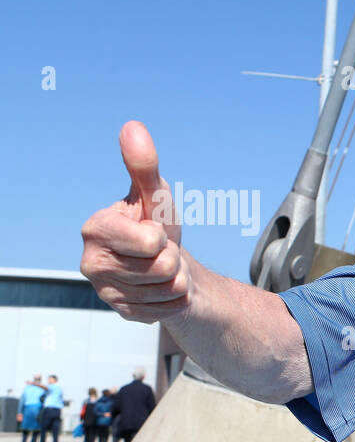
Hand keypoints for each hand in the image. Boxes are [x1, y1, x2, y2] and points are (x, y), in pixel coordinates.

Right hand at [81, 122, 191, 323]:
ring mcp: (107, 292)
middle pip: (163, 266)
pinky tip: (162, 288)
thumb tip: (133, 127)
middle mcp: (92, 263)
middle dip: (172, 257)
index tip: (151, 231)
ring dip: (175, 278)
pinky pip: (170, 308)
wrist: (167, 264)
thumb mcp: (154, 194)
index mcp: (94, 229)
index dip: (162, 235)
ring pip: (168, 287)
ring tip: (160, 268)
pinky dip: (175, 298)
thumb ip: (143, 165)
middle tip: (159, 252)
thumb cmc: (155, 224)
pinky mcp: (125, 314)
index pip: (150, 242)